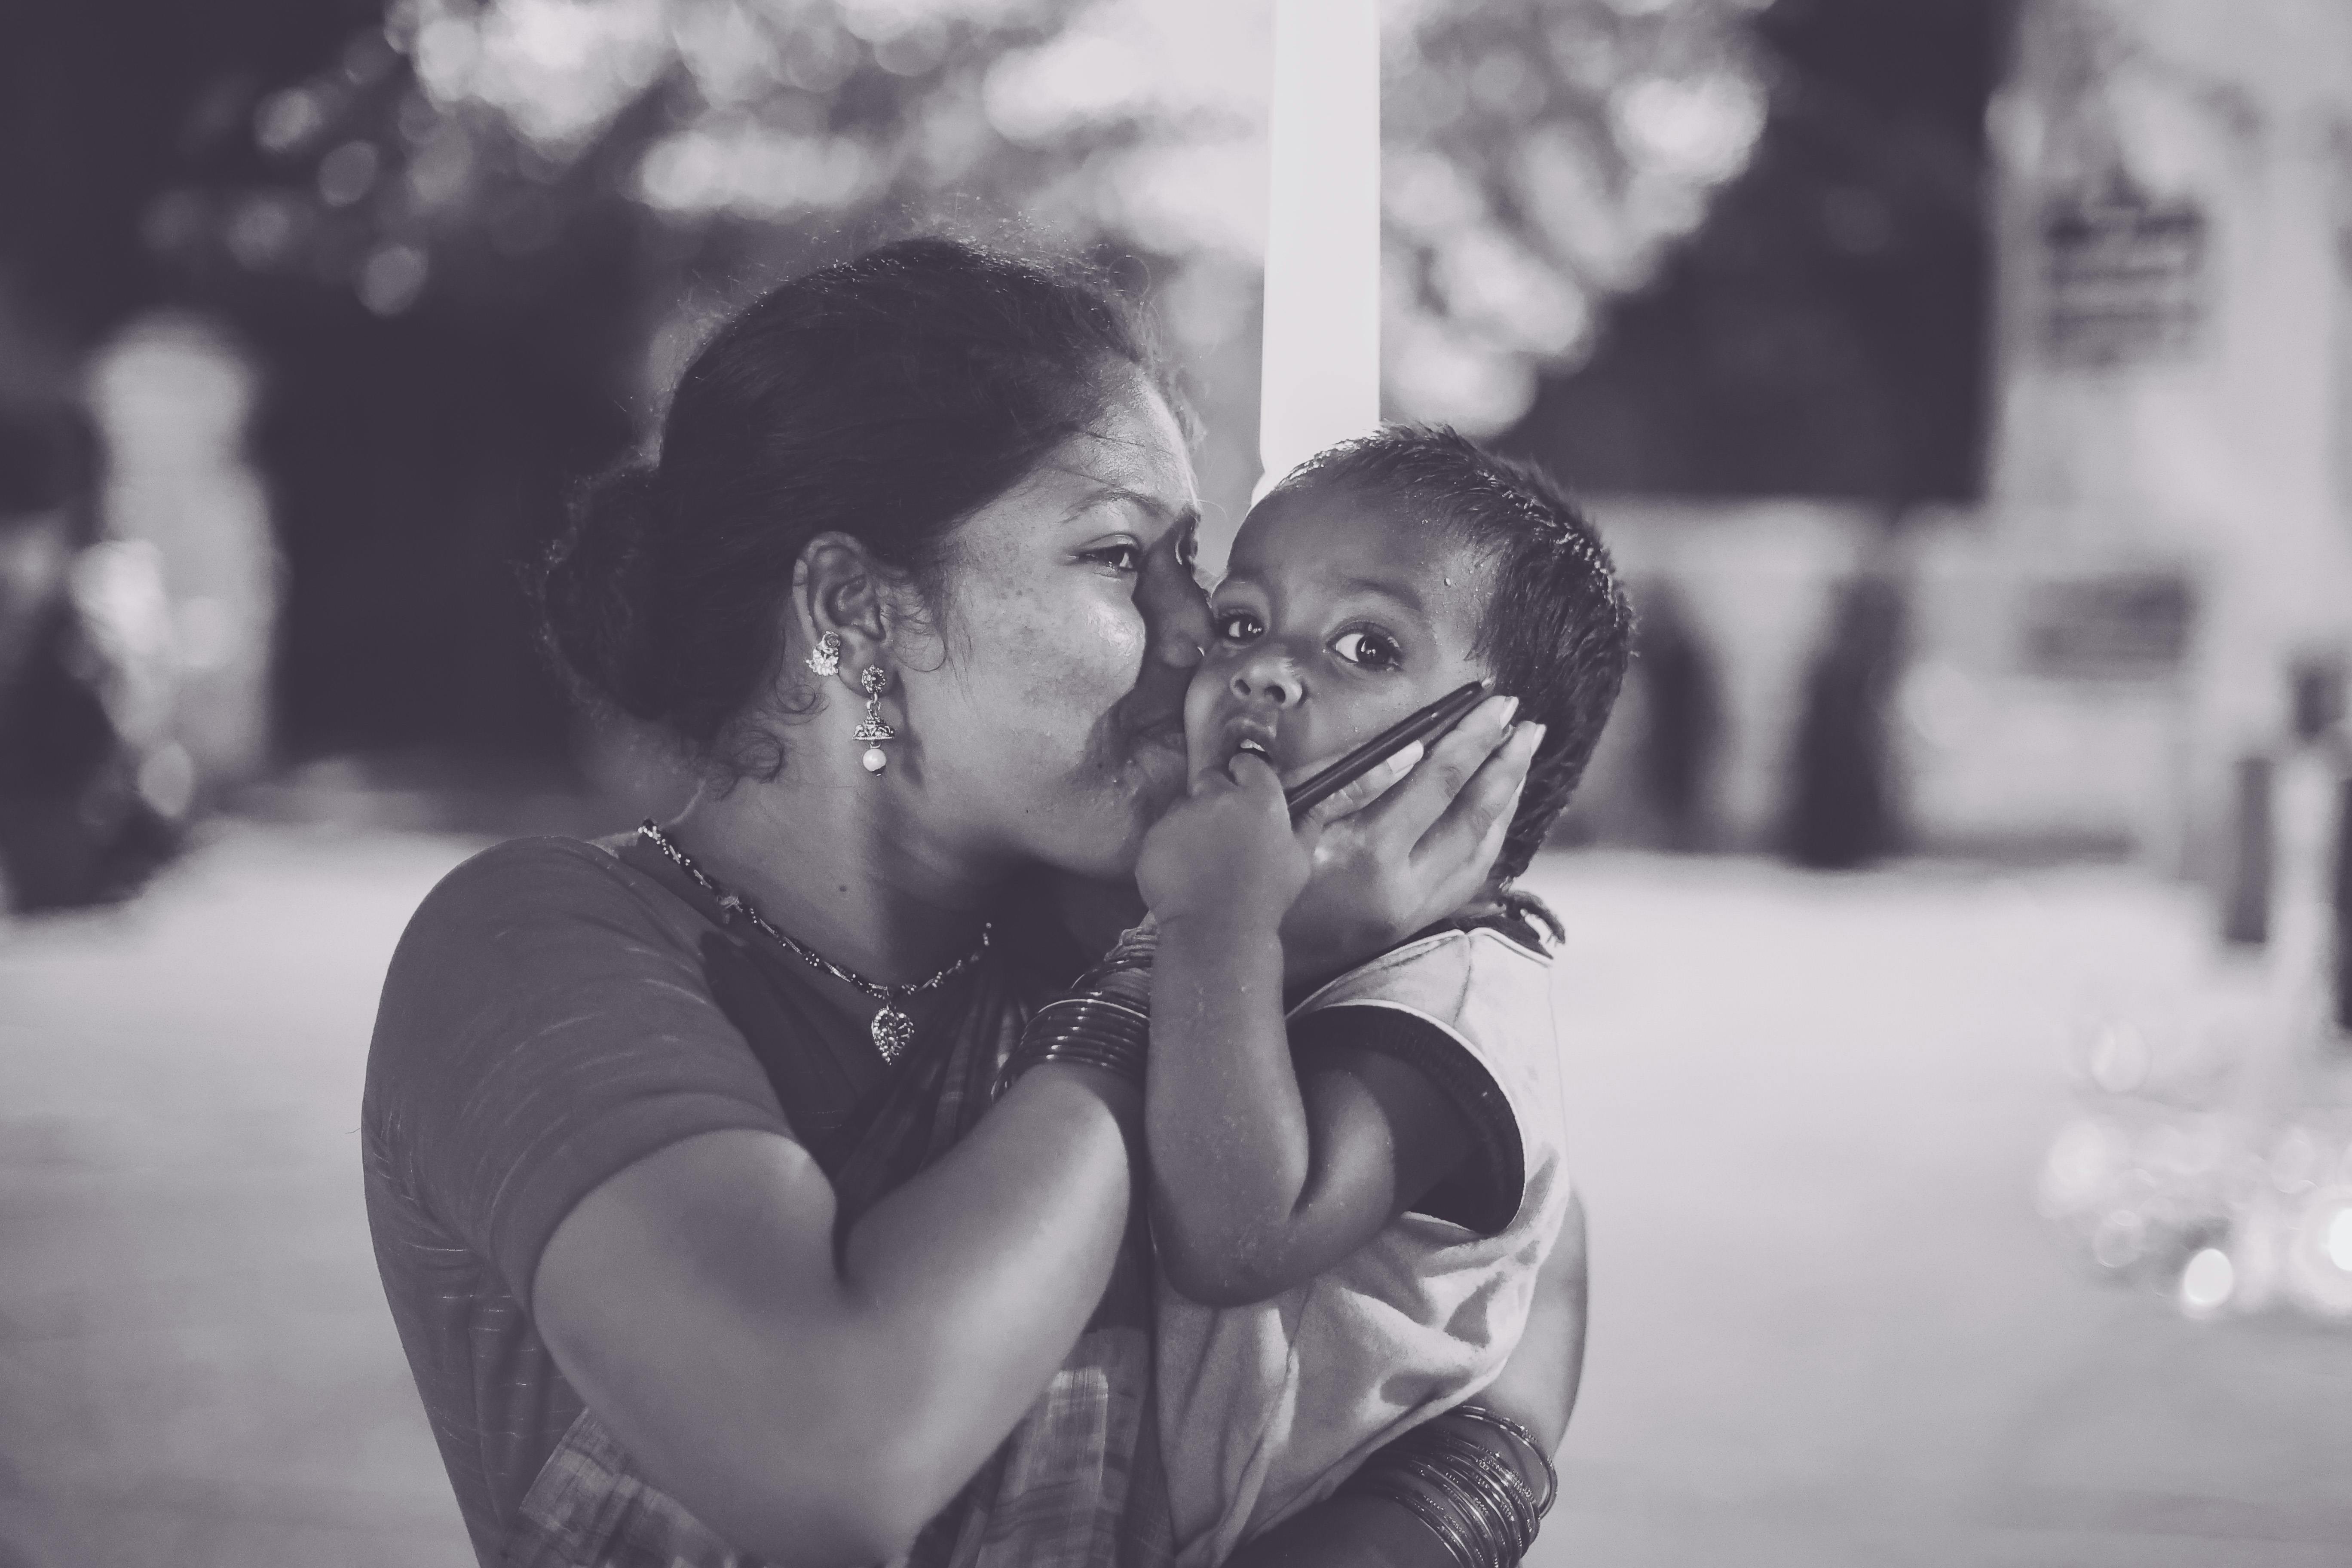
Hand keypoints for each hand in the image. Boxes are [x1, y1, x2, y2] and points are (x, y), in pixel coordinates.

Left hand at [1136, 752, 1311, 929]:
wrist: (1219, 928)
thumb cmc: (1267, 895)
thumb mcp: (1299, 861)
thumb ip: (1307, 825)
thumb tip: (1316, 801)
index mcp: (1259, 799)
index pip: (1248, 763)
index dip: (1244, 773)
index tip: (1243, 788)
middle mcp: (1218, 797)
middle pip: (1210, 778)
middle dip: (1214, 795)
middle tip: (1221, 828)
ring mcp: (1182, 814)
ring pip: (1183, 806)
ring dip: (1191, 821)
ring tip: (1199, 856)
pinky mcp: (1155, 835)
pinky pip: (1163, 832)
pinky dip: (1170, 846)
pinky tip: (1182, 872)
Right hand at [1280, 695, 1540, 986]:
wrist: (1240, 943)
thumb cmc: (1257, 867)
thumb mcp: (1285, 813)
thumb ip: (1335, 774)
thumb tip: (1399, 736)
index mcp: (1364, 851)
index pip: (1433, 780)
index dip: (1466, 736)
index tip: (1486, 702)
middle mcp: (1398, 883)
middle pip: (1468, 806)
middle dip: (1499, 754)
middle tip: (1519, 714)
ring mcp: (1412, 908)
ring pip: (1481, 841)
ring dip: (1507, 789)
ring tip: (1522, 747)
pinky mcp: (1415, 921)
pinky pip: (1472, 872)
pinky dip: (1493, 831)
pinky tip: (1501, 801)